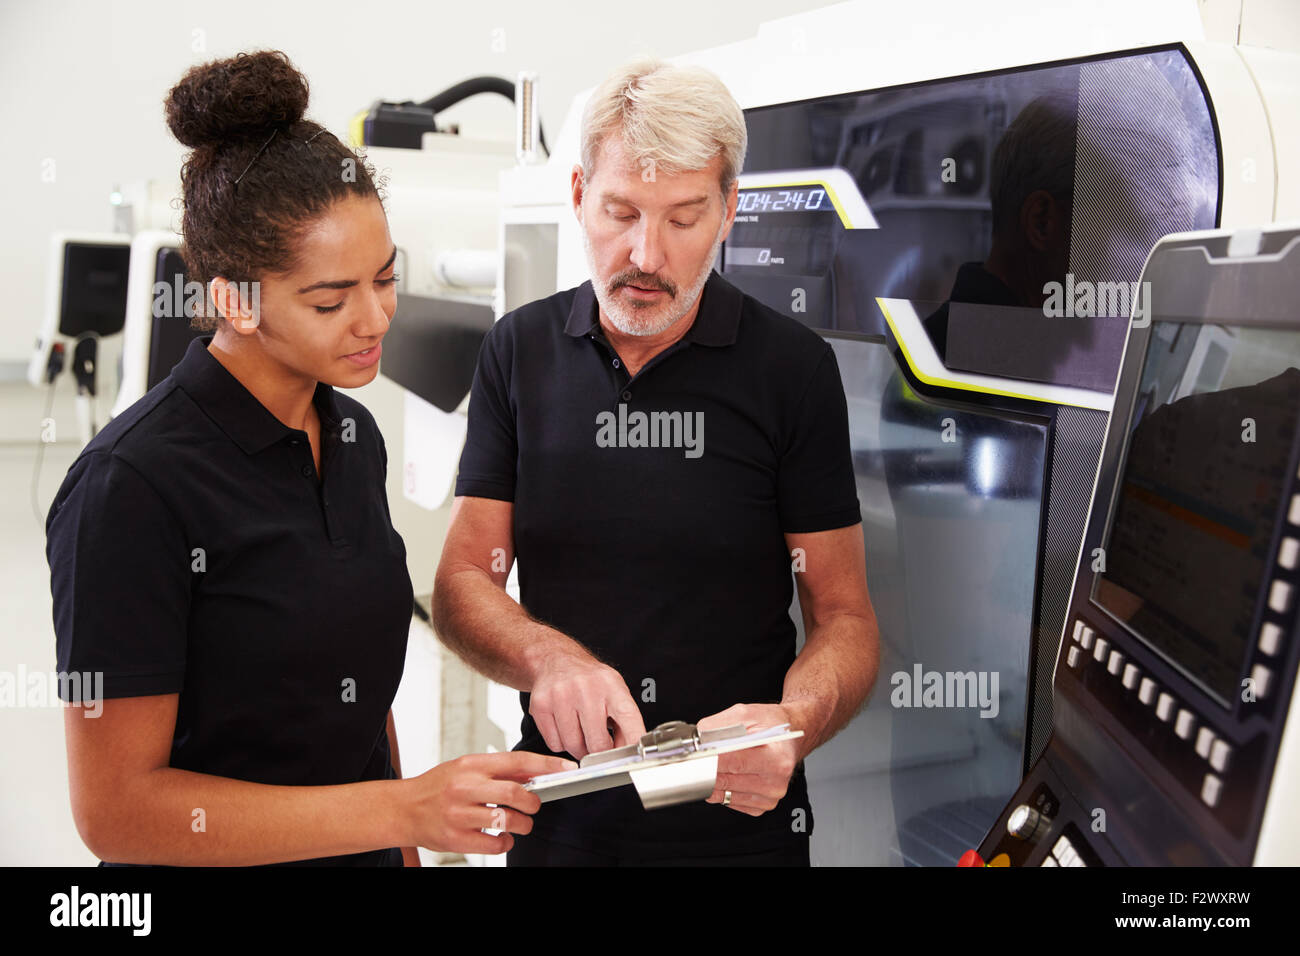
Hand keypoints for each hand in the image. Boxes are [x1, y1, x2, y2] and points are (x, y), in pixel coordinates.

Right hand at [398, 751, 574, 854]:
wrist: (403, 809)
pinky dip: (506, 842)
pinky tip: (501, 837)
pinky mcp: (455, 838)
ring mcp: (458, 814)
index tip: (567, 768)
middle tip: (533, 806)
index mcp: (471, 765)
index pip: (517, 761)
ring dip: (522, 825)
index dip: (547, 765)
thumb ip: (497, 770)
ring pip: (507, 821)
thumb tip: (533, 773)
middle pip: (515, 793)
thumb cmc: (438, 787)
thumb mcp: (465, 767)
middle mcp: (464, 787)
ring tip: (519, 823)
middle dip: (533, 802)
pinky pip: (494, 844)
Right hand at [529, 648, 646, 759]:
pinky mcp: (540, 705)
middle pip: (598, 742)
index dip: (633, 739)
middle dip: (600, 751)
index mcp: (610, 684)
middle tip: (600, 746)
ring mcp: (561, 696)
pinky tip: (564, 727)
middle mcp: (586, 688)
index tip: (634, 754)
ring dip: (579, 749)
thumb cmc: (589, 680)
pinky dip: (561, 743)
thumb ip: (624, 720)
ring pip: (574, 746)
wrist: (556, 661)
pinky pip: (554, 744)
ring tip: (581, 733)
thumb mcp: (613, 691)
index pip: (627, 715)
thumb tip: (628, 750)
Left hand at [698, 703, 800, 816]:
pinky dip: (722, 788)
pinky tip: (726, 774)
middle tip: (695, 757)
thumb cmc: (770, 725)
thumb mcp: (745, 713)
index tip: (694, 753)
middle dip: (706, 767)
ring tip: (711, 763)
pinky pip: (730, 801)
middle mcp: (776, 782)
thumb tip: (698, 739)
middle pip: (726, 779)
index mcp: (777, 758)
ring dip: (711, 779)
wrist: (789, 736)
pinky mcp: (761, 806)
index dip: (710, 758)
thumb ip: (719, 725)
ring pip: (723, 793)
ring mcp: (769, 797)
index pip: (734, 762)